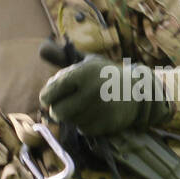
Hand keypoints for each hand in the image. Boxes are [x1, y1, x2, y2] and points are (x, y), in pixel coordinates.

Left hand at [38, 53, 168, 135]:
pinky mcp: (107, 125)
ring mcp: (101, 109)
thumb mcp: (86, 63)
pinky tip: (96, 113)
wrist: (138, 90)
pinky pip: (83, 129)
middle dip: (58, 110)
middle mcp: (93, 90)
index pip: (50, 93)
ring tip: (87, 105)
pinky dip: (85, 123)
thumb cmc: (104, 76)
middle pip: (57, 112)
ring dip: (74, 116)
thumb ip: (62, 58)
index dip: (46, 98)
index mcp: (84, 73)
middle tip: (66, 105)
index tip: (49, 98)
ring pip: (70, 121)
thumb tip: (41, 49)